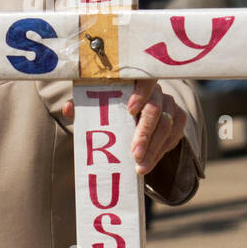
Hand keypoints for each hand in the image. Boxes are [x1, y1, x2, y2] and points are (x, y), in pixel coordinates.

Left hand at [62, 79, 186, 174]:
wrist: (133, 112)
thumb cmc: (110, 106)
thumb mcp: (96, 106)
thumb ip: (82, 106)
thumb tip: (68, 109)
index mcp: (135, 81)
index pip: (144, 79)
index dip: (140, 93)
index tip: (129, 110)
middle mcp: (155, 90)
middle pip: (155, 109)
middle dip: (145, 134)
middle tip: (135, 155)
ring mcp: (169, 103)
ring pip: (167, 125)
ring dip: (154, 149)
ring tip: (141, 168)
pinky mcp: (178, 117)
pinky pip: (175, 134)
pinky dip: (163, 149)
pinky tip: (152, 160)